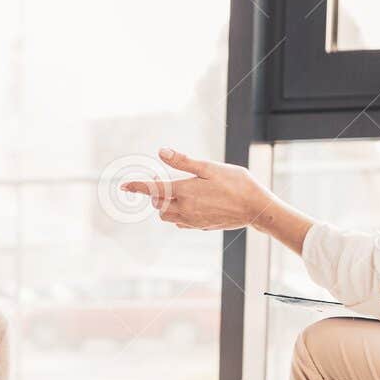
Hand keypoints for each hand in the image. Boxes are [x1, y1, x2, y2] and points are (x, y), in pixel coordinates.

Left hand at [120, 148, 313, 254]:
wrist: (256, 209)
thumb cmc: (236, 183)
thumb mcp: (210, 167)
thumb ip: (184, 162)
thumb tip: (161, 152)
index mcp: (184, 191)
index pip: (152, 189)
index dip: (136, 186)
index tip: (123, 186)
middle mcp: (184, 209)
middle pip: (157, 204)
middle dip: (155, 193)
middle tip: (162, 179)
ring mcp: (191, 221)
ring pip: (166, 215)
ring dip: (164, 205)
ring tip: (176, 192)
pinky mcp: (199, 227)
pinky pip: (179, 222)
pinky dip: (176, 213)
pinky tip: (189, 204)